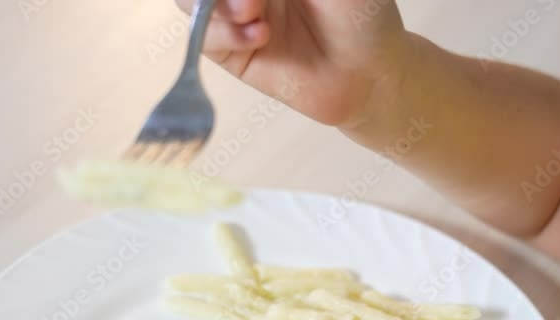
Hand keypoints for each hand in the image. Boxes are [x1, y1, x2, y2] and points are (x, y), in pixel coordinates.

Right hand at [175, 0, 411, 126]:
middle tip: (251, 0)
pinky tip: (261, 36)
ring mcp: (234, 12)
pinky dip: (223, 33)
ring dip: (216, 4)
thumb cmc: (360, 12)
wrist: (369, 72)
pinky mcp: (231, 50)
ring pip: (190, 0)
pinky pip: (203, 36)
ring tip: (251, 13)